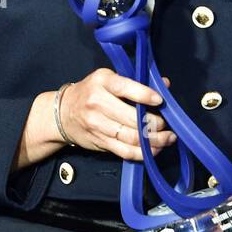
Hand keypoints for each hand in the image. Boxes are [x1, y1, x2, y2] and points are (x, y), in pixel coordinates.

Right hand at [57, 68, 176, 161]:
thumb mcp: (108, 79)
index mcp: (102, 82)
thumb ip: (136, 82)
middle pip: (132, 118)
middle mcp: (98, 103)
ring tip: (167, 138)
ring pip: (131, 137)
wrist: (63, 112)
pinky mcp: (100, 141)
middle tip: (168, 125)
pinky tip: (154, 149)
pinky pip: (125, 151)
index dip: (145, 95)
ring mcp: (98, 124)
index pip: (125, 88)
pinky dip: (142, 153)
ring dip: (154, 140)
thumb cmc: (91, 92)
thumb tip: (164, 84)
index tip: (160, 101)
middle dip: (155, 123)